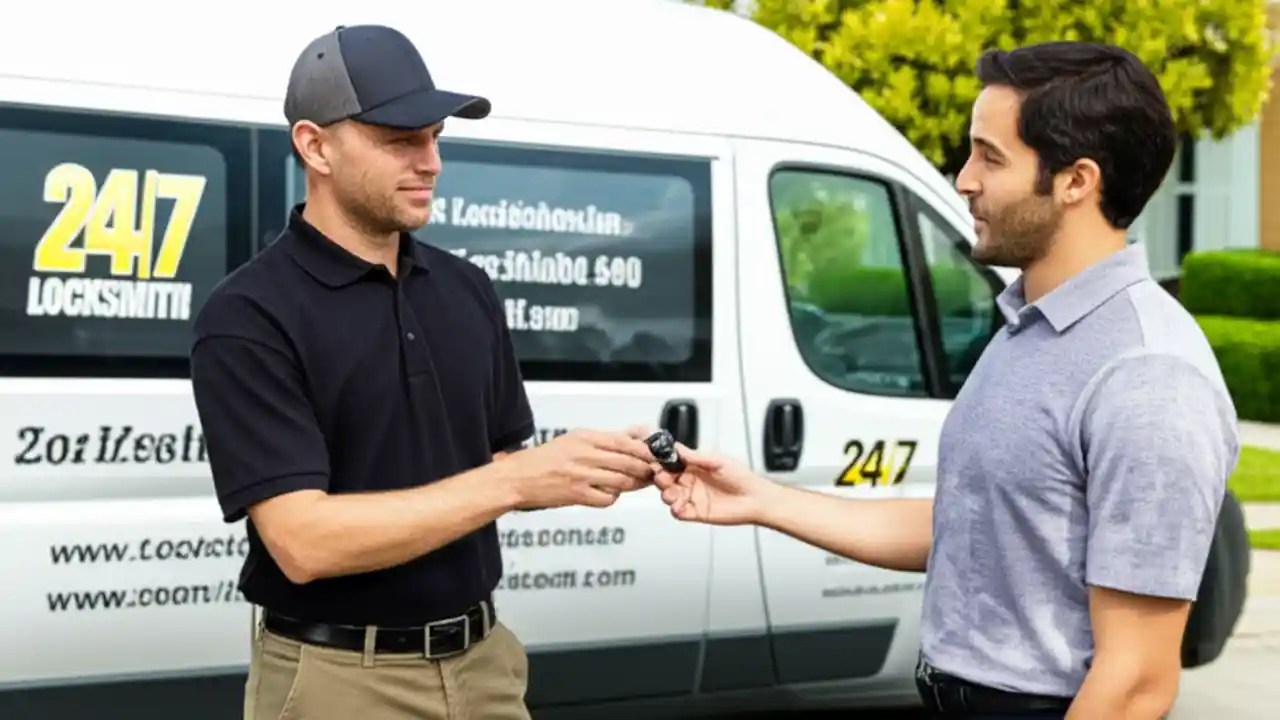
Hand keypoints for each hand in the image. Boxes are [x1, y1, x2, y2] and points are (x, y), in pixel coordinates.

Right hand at [507, 429, 654, 509]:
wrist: (518, 478)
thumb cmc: (545, 459)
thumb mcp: (574, 440)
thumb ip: (605, 439)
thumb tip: (635, 435)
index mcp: (585, 437)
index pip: (624, 441)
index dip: (644, 449)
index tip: (655, 454)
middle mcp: (584, 454)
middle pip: (627, 462)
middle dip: (644, 468)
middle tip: (653, 472)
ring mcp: (581, 475)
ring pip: (621, 480)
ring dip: (633, 484)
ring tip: (636, 483)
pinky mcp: (577, 495)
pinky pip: (607, 498)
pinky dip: (613, 497)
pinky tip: (610, 493)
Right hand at [651, 444, 776, 525]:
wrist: (756, 499)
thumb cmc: (742, 478)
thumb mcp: (717, 461)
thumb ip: (695, 456)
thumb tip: (676, 447)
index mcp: (694, 466)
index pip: (671, 464)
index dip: (662, 464)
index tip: (657, 463)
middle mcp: (690, 481)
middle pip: (666, 480)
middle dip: (661, 479)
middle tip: (662, 479)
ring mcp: (692, 497)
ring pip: (670, 496)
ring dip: (666, 495)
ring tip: (671, 494)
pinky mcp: (696, 512)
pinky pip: (680, 512)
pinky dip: (675, 510)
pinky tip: (678, 506)